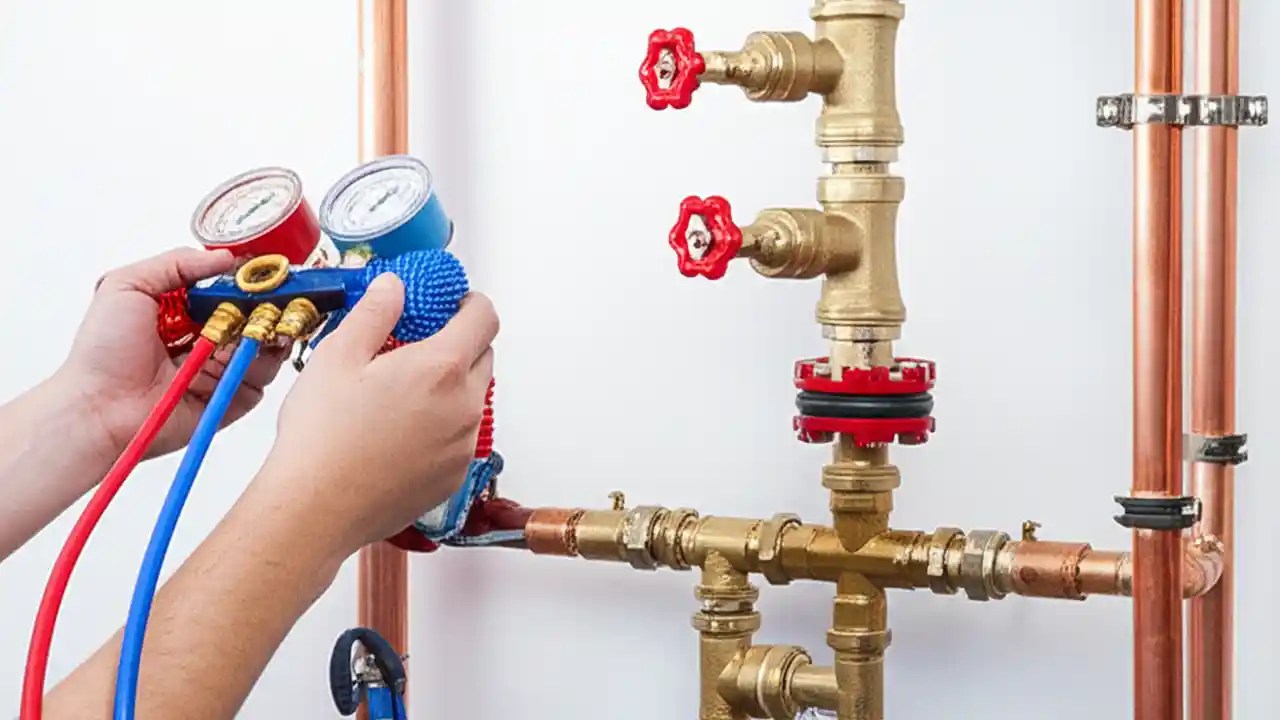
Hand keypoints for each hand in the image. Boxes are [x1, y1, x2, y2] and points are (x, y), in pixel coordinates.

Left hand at [59, 247, 287, 460]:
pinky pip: (260, 379)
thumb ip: (176, 263)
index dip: (249, 280)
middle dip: (269, 304)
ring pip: (264, 345)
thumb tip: (226, 258)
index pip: (229, 289)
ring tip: (263, 324)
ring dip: (269, 331)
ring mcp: (221, 369)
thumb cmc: (103, 351)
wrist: (100, 407)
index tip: (265, 271)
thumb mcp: (127, 285)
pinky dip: (264, 363)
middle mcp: (207, 339)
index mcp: (185, 312)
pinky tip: (253, 351)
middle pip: (254, 316)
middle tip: (277, 296)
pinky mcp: (230, 399)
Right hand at [258, 274, 497, 554]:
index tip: (451, 303)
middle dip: (459, 344)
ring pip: (472, 401)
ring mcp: (462, 446)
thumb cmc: (322, 437)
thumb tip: (395, 287)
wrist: (315, 510)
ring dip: (450, 388)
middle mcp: (464, 407)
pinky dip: (441, 426)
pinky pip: (460, 438)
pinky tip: (398, 432)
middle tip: (417, 345)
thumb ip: (375, 312)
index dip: (470, 303)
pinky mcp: (453, 477)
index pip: (485, 318)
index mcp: (442, 369)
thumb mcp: (338, 355)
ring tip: (400, 393)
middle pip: (483, 358)